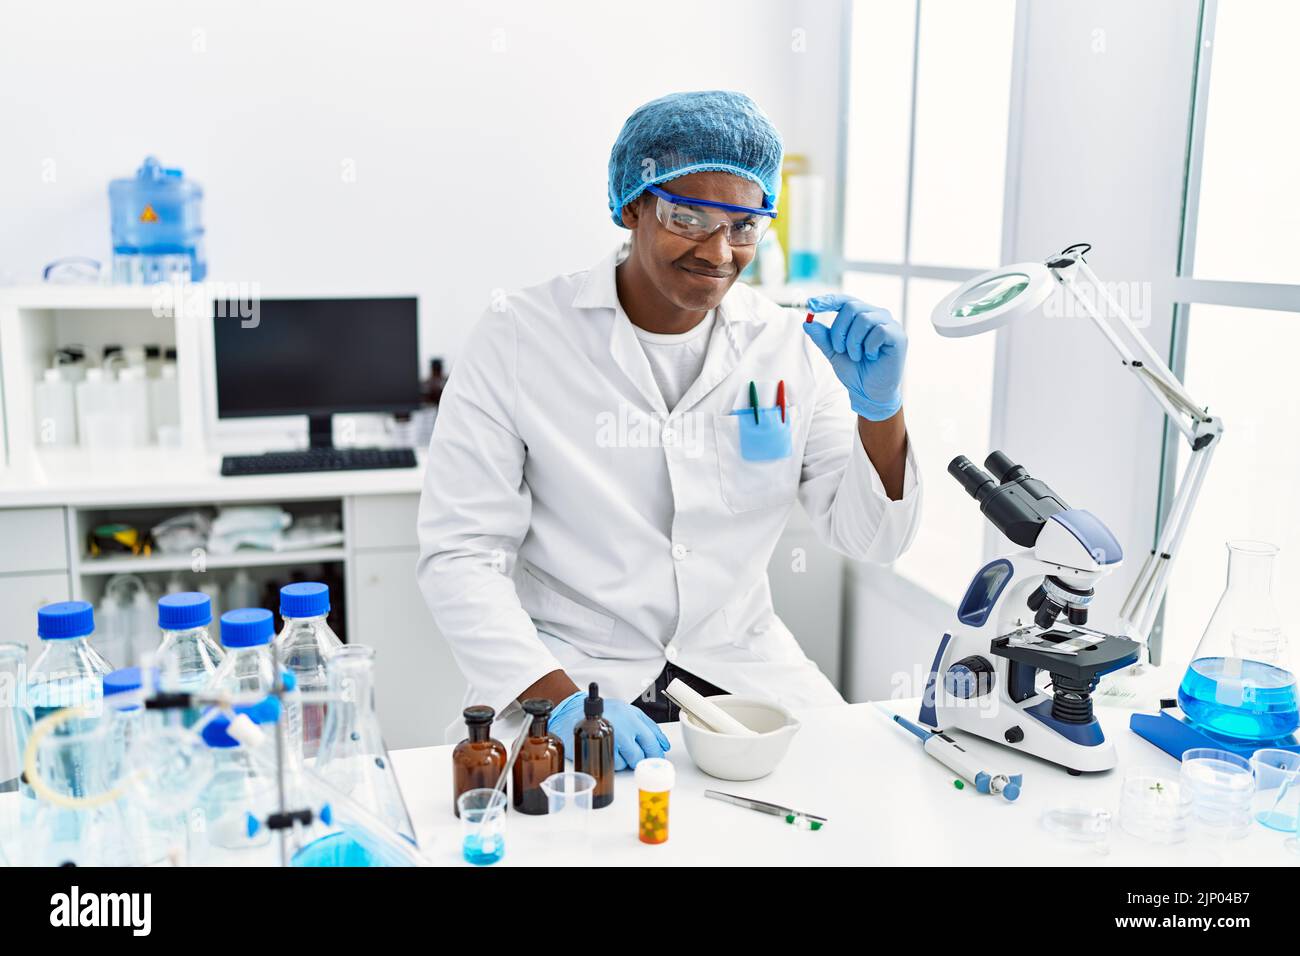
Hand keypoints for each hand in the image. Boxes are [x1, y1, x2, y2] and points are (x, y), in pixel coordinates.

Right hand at [548, 691, 670, 771]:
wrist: (573, 711)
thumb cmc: (603, 712)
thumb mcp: (629, 711)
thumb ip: (649, 726)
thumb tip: (664, 744)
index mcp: (632, 717)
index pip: (651, 741)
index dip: (656, 754)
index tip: (657, 759)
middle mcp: (623, 727)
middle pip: (640, 755)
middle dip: (639, 760)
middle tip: (633, 756)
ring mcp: (610, 738)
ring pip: (627, 762)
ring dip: (625, 762)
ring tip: (617, 749)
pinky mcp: (598, 748)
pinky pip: (613, 765)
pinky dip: (612, 763)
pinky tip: (607, 752)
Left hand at [803, 294, 906, 420]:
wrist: (870, 393)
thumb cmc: (855, 370)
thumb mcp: (834, 352)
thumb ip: (823, 337)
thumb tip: (807, 322)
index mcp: (862, 316)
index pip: (845, 300)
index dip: (828, 300)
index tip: (810, 304)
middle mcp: (877, 315)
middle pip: (851, 307)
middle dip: (839, 330)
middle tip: (839, 349)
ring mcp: (889, 324)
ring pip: (864, 319)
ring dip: (853, 341)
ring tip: (856, 356)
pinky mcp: (898, 336)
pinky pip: (879, 331)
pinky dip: (869, 346)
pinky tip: (871, 356)